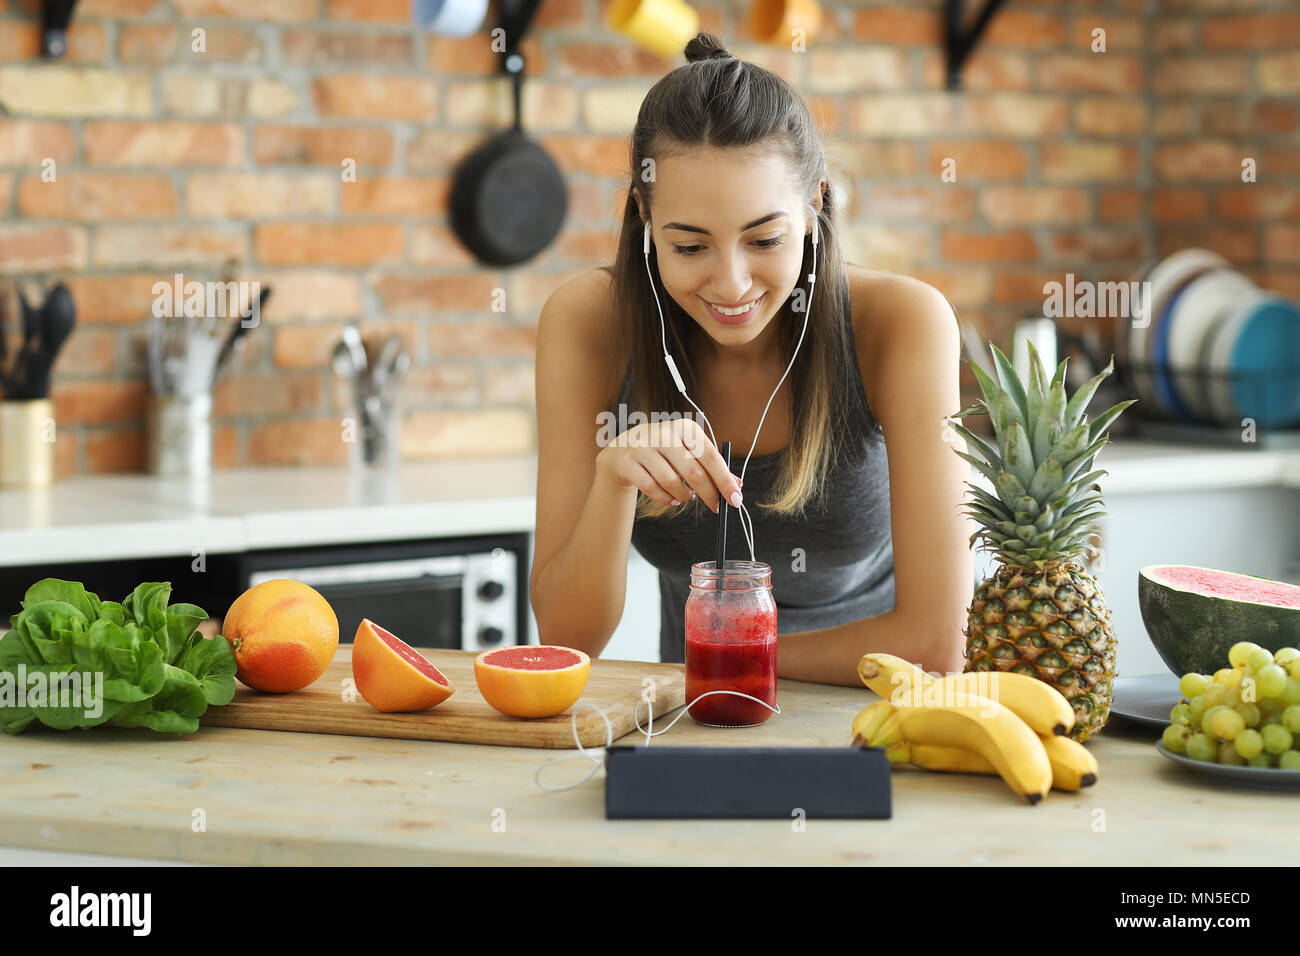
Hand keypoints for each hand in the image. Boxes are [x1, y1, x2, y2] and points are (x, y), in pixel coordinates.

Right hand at [597, 417, 742, 513]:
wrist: (622, 450)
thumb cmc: (665, 452)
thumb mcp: (689, 452)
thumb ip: (712, 468)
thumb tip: (737, 486)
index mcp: (685, 427)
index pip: (711, 456)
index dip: (725, 480)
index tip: (736, 499)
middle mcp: (664, 433)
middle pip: (693, 471)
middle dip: (709, 494)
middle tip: (716, 507)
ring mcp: (643, 447)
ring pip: (672, 482)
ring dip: (684, 496)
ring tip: (686, 497)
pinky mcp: (627, 462)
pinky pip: (652, 489)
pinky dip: (666, 499)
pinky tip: (672, 498)